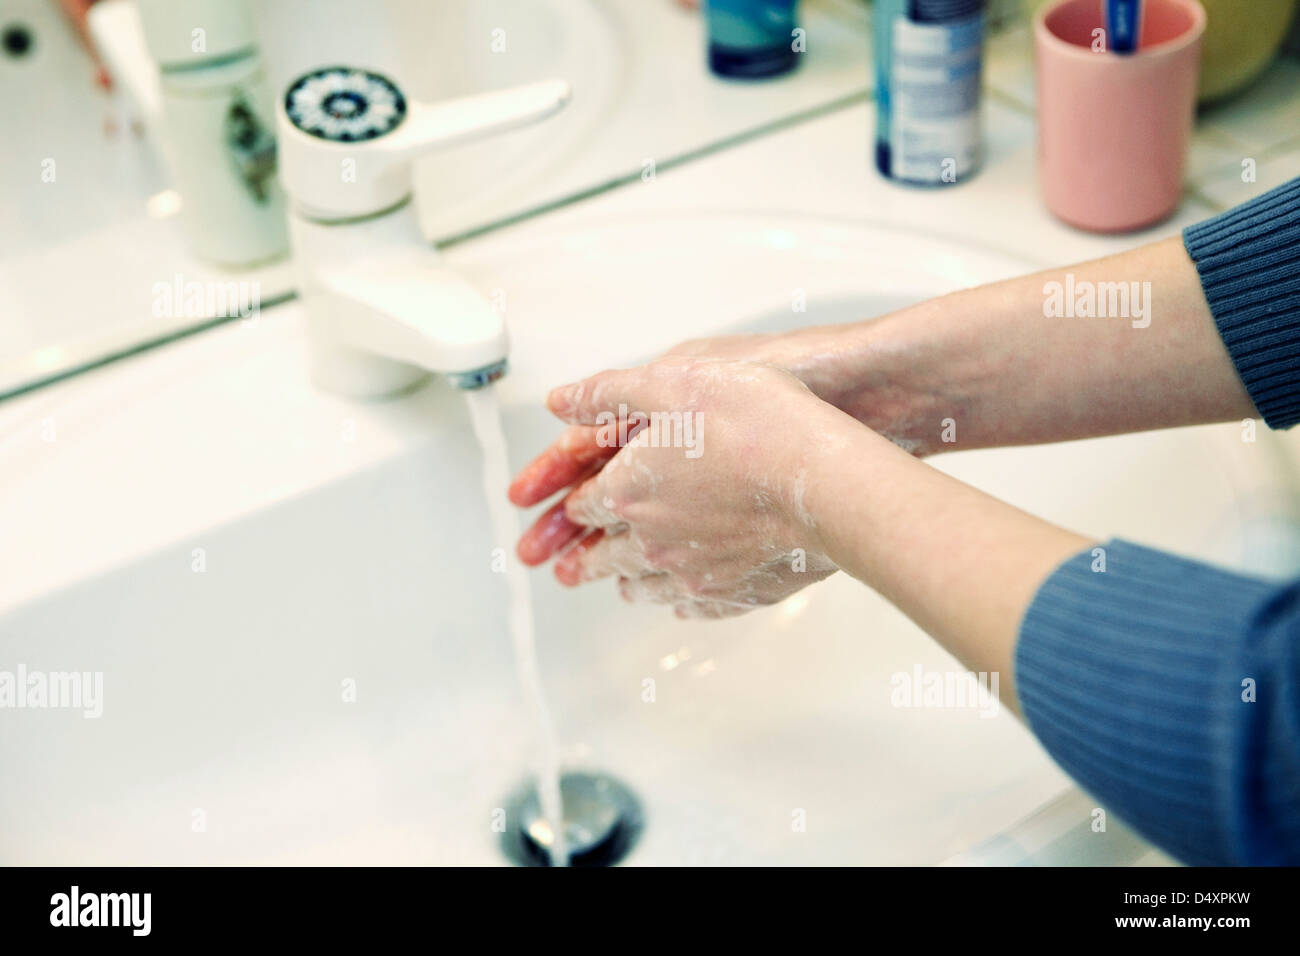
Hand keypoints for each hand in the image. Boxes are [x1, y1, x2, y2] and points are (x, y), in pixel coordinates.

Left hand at [509, 359, 846, 617]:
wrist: (825, 480)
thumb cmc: (757, 425)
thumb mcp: (671, 383)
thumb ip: (608, 394)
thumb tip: (560, 401)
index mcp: (630, 491)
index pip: (586, 505)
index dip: (573, 507)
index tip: (566, 513)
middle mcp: (653, 540)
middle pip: (607, 556)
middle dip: (585, 558)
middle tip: (567, 570)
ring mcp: (694, 573)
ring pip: (646, 585)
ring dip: (629, 582)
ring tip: (621, 585)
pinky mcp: (736, 593)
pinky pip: (694, 605)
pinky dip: (680, 601)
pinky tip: (683, 599)